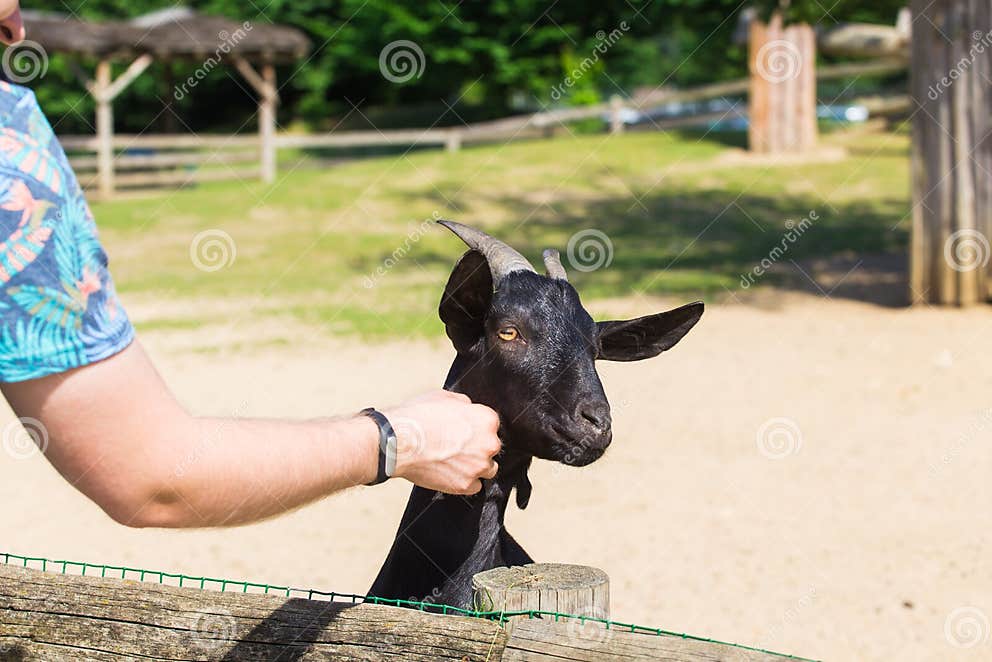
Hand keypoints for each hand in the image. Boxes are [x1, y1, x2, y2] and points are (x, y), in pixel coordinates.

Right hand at [382, 390, 500, 493]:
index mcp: (486, 419)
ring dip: (474, 466)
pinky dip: (464, 481)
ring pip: (487, 469)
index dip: (476, 428)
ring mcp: (478, 466)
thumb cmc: (417, 418)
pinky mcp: (465, 485)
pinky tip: (449, 473)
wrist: (397, 442)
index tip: (465, 432)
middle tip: (457, 446)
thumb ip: (463, 405)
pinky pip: (474, 486)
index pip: (492, 425)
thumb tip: (467, 409)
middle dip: (477, 448)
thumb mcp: (444, 397)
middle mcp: (488, 443)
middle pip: (491, 448)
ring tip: (453, 461)